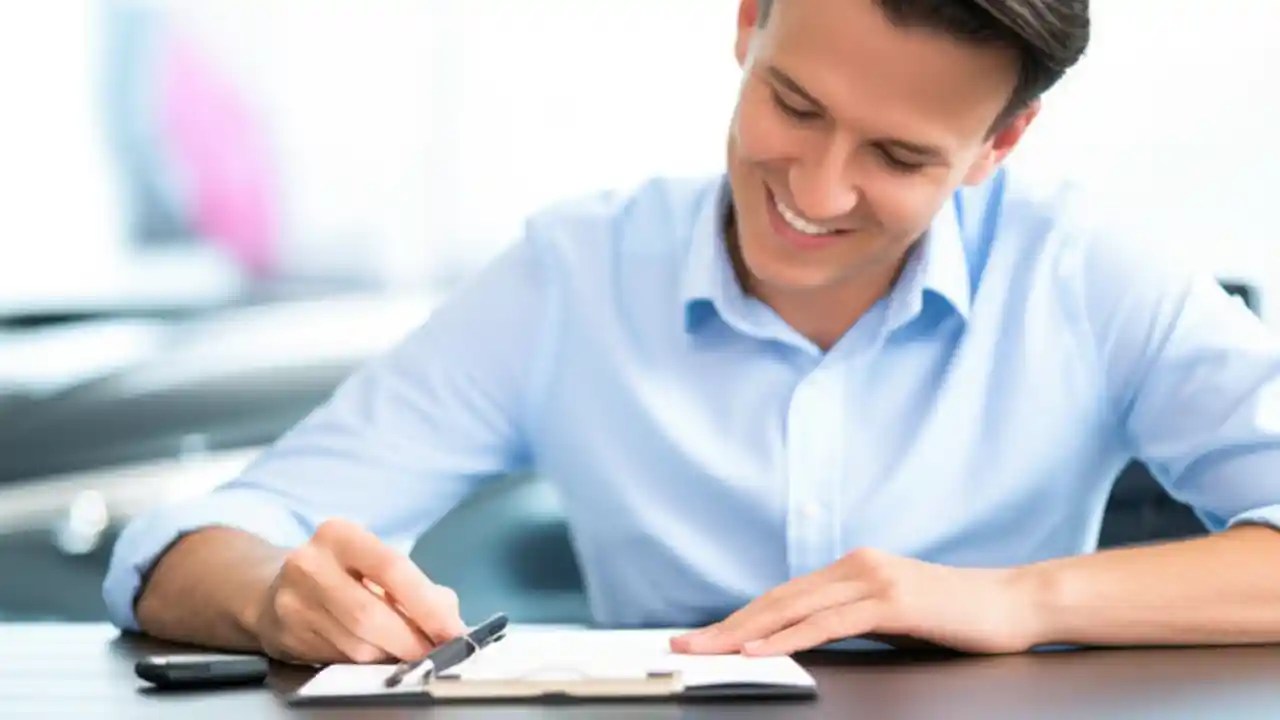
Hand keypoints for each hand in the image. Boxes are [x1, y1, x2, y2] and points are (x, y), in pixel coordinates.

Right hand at [250, 518, 466, 663]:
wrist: (275, 588)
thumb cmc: (342, 573)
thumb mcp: (376, 562)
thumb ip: (418, 586)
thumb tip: (451, 619)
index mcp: (340, 535)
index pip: (392, 568)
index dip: (427, 604)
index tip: (452, 629)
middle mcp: (310, 565)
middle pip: (371, 614)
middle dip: (411, 640)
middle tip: (435, 651)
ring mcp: (293, 603)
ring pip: (356, 645)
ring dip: (391, 655)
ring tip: (408, 652)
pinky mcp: (287, 637)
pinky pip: (340, 660)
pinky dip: (368, 664)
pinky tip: (378, 655)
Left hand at [670, 548, 1040, 655]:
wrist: (1015, 604)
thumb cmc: (956, 617)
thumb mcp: (892, 617)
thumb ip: (849, 621)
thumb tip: (803, 640)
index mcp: (852, 568)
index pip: (782, 597)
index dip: (738, 618)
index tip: (702, 638)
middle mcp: (856, 566)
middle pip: (776, 600)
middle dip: (725, 626)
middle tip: (684, 646)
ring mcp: (873, 579)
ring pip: (793, 609)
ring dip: (744, 633)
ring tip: (708, 652)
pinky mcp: (892, 600)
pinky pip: (828, 623)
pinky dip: (789, 637)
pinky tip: (761, 650)